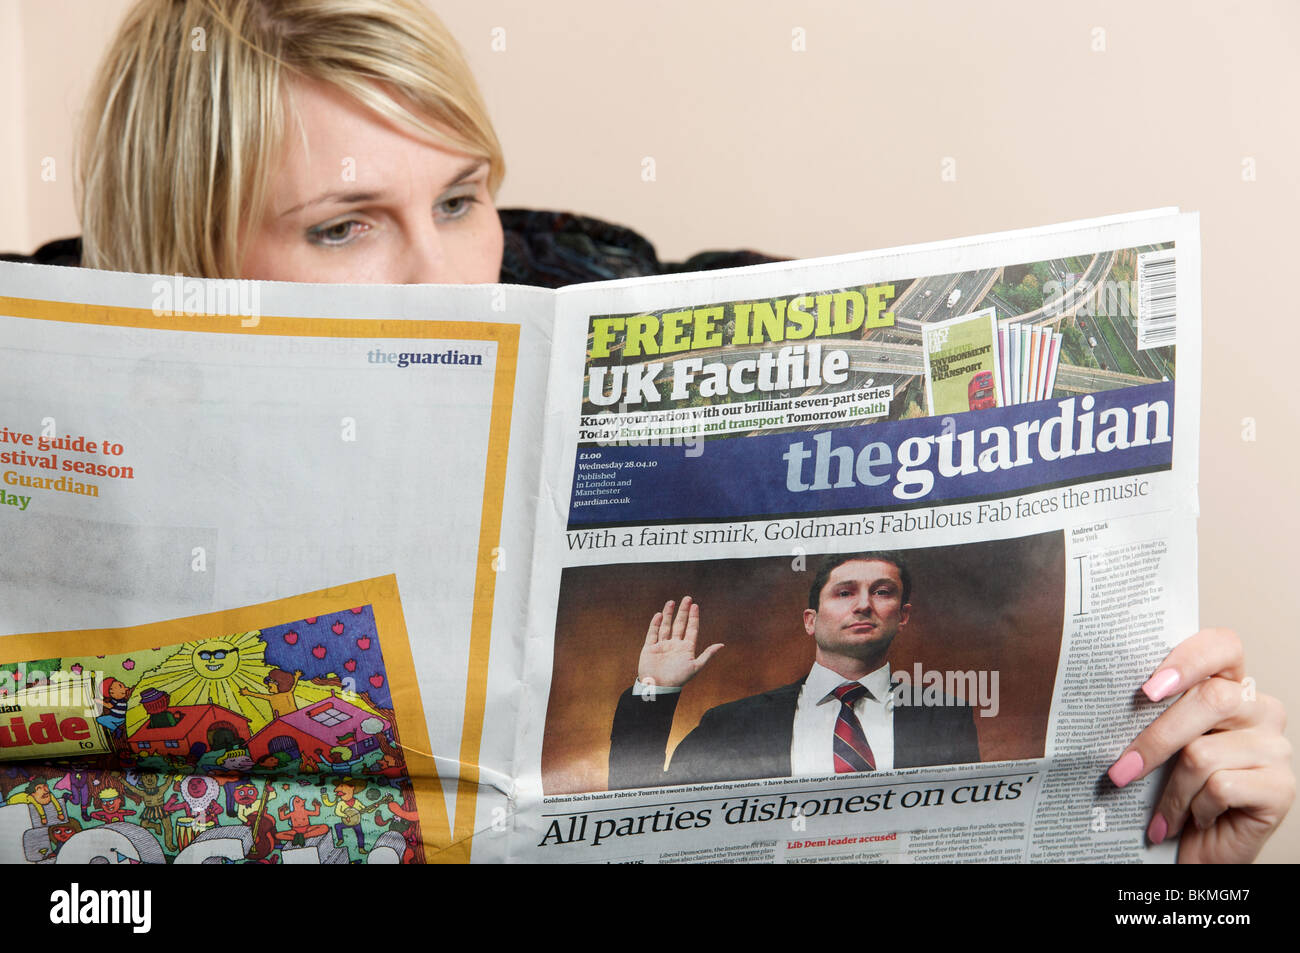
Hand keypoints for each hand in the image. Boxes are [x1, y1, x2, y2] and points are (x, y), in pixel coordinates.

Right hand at [637, 597, 722, 689]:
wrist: (658, 687)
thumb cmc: (678, 679)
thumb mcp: (695, 667)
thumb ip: (707, 655)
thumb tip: (722, 645)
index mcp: (686, 649)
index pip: (691, 629)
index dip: (693, 617)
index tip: (695, 605)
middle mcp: (675, 645)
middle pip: (679, 625)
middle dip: (683, 612)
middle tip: (687, 598)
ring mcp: (662, 646)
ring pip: (666, 626)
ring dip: (668, 614)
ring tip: (671, 602)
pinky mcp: (650, 648)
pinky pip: (653, 633)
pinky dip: (655, 624)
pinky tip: (658, 615)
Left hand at [1107, 628, 1293, 862]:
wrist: (1201, 849)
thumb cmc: (1176, 790)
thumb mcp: (1161, 744)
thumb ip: (1153, 712)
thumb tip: (1106, 696)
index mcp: (1231, 686)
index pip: (1224, 646)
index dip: (1189, 659)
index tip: (1148, 688)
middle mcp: (1261, 710)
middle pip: (1209, 700)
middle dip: (1154, 740)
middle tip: (1119, 771)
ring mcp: (1276, 747)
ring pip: (1203, 752)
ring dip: (1170, 792)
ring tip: (1161, 813)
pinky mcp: (1282, 786)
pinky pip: (1220, 787)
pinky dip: (1194, 809)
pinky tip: (1194, 820)